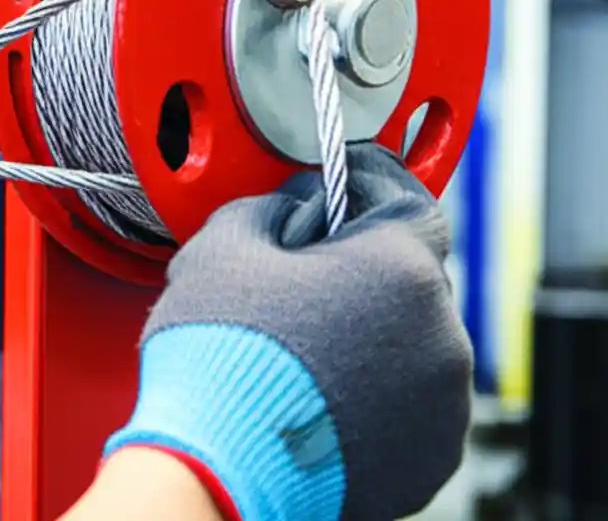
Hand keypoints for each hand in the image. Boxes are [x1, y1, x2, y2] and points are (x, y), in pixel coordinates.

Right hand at [105, 144, 471, 520]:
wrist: (215, 464)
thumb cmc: (218, 356)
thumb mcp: (221, 247)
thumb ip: (268, 206)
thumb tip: (289, 207)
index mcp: (400, 269)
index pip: (409, 204)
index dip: (368, 194)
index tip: (341, 196)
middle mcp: (441, 335)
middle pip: (409, 280)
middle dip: (360, 275)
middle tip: (298, 286)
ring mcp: (443, 404)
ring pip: (413, 346)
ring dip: (371, 339)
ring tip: (302, 356)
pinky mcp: (431, 457)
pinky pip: (411, 407)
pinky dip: (374, 399)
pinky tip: (318, 400)